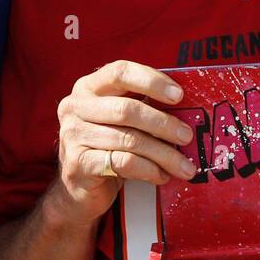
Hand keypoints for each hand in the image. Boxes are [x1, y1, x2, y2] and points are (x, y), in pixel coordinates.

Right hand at [53, 60, 197, 224]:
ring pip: (129, 139)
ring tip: (182, 165)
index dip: (151, 81)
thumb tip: (184, 107)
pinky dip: (148, 170)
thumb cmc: (107, 146)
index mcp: (88, 87)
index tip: (178, 95)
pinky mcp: (78, 164)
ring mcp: (73, 135)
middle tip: (186, 136)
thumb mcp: (121, 121)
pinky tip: (161, 175)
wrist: (78, 188)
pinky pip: (123, 163)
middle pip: (126, 109)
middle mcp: (75, 107)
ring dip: (162, 153)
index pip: (120, 72)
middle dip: (163, 124)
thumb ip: (143, 107)